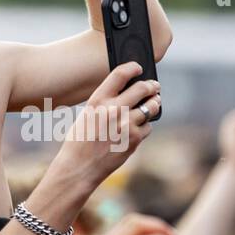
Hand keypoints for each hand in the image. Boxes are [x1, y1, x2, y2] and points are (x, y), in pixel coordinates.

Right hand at [52, 61, 160, 186]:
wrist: (80, 166)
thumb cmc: (81, 140)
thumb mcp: (88, 114)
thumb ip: (106, 102)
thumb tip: (129, 93)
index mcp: (98, 100)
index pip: (120, 74)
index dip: (133, 68)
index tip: (138, 68)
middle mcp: (113, 109)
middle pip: (142, 88)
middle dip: (151, 86)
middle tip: (154, 86)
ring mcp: (126, 124)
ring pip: (151, 107)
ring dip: (154, 104)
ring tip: (154, 102)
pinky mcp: (134, 139)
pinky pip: (148, 127)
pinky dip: (145, 126)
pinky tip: (137, 129)